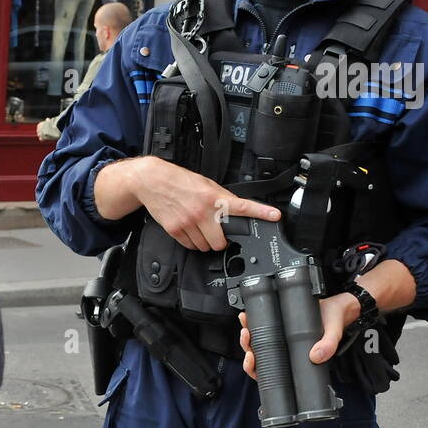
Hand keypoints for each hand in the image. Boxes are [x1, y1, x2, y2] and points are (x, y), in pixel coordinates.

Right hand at [96, 156, 279, 250]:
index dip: (261, 212)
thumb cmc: (179, 181)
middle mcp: (202, 211)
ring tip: (199, 228)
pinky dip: (191, 242)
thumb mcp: (205, 184)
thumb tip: (234, 209)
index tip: (274, 216)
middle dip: (219, 241)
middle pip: (220, 242)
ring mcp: (188, 222)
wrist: (152, 181)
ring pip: (205, 247)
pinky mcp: (175, 229)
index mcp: (214, 197)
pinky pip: (189, 246)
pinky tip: (188, 230)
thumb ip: (220, 198)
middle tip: (216, 233)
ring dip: (204, 242)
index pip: (242, 206)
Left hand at [239, 292, 360, 380]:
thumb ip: (328, 345)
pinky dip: (250, 322)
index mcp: (293, 358)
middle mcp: (284, 350)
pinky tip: (246, 316)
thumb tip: (316, 356)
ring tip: (245, 324)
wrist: (337, 305)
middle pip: (257, 357)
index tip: (252, 358)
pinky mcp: (277, 324)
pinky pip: (259, 328)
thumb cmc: (333, 322)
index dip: (255, 368)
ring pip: (255, 343)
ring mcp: (279, 337)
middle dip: (247, 348)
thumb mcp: (333, 333)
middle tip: (247, 336)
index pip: (269, 371)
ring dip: (246, 335)